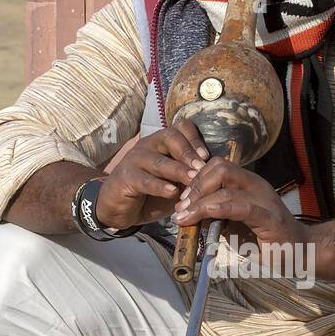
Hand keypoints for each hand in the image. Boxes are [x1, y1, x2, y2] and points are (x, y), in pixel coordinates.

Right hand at [93, 120, 208, 229]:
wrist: (119, 207)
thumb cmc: (151, 192)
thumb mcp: (174, 182)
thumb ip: (190, 176)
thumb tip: (216, 177)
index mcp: (162, 142)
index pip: (180, 128)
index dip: (194, 139)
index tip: (206, 156)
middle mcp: (148, 146)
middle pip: (170, 138)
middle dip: (188, 152)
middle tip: (201, 167)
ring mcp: (135, 160)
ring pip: (159, 161)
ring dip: (178, 170)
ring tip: (193, 179)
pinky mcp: (126, 178)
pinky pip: (144, 180)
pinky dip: (159, 186)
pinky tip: (172, 192)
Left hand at [174, 158, 306, 253]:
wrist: (301, 254)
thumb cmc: (267, 242)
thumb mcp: (234, 227)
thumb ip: (215, 217)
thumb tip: (189, 214)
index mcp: (248, 184)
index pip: (217, 167)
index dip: (196, 179)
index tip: (182, 200)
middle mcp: (256, 185)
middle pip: (220, 168)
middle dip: (195, 186)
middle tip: (182, 207)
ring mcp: (264, 199)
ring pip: (226, 186)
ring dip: (200, 201)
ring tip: (184, 215)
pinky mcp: (269, 217)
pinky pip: (240, 206)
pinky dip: (218, 208)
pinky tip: (204, 214)